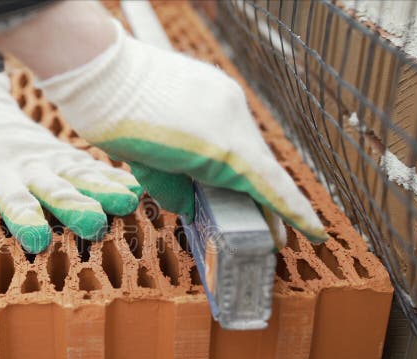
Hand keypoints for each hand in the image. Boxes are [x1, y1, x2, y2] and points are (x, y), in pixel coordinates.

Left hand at [0, 71, 141, 252]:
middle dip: (75, 206)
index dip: (24, 218)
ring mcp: (49, 158)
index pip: (12, 199)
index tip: (39, 240)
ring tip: (130, 203)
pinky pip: (92, 165)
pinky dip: (113, 175)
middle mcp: (28, 166)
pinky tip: (137, 189)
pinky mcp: (63, 153)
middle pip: (54, 188)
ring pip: (80, 175)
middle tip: (95, 224)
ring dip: (104, 189)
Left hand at [37, 20, 327, 242]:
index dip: (295, 214)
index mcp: (220, 147)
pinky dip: (230, 147)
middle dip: (268, 202)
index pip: (269, 187)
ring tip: (240, 199)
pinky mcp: (216, 83)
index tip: (318, 233)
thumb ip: (179, 191)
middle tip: (274, 233)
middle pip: (261, 168)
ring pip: (248, 145)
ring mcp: (227, 96)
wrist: (98, 66)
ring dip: (246, 173)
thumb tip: (196, 204)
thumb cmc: (114, 123)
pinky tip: (216, 160)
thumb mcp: (148, 172)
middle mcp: (234, 117)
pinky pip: (234, 123)